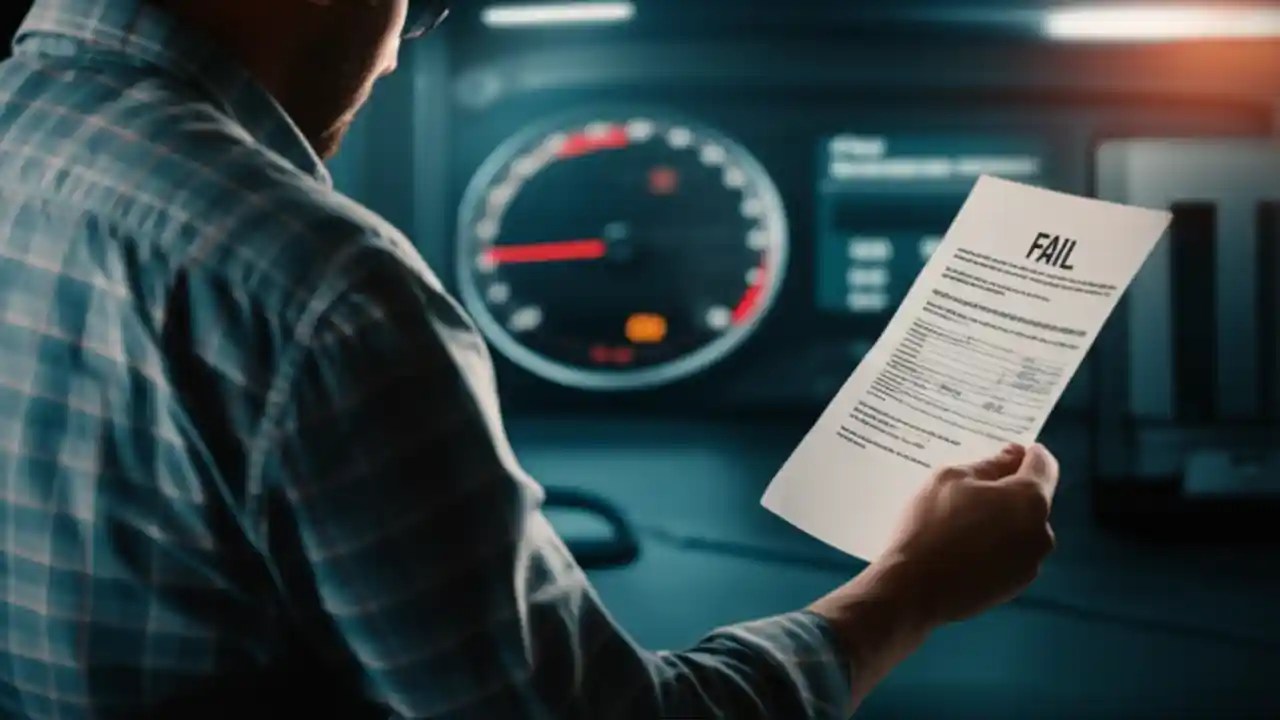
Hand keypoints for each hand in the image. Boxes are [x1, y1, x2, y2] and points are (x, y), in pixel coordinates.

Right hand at [809, 443, 1058, 707]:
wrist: (915, 588)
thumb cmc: (931, 524)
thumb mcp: (952, 478)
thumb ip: (990, 464)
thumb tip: (1014, 456)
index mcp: (1030, 499)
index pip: (1044, 464)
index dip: (1026, 453)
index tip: (1005, 453)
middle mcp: (1042, 531)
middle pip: (1033, 499)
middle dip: (1010, 491)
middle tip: (972, 492)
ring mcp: (1032, 563)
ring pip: (1023, 528)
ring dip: (1004, 520)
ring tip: (965, 525)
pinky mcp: (1017, 586)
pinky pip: (1013, 554)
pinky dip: (998, 546)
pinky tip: (967, 550)